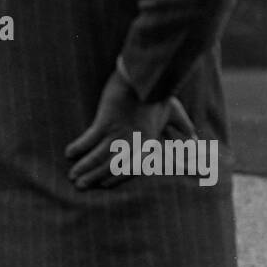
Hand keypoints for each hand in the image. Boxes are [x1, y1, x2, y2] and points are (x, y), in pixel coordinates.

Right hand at [65, 69, 195, 189]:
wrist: (145, 80)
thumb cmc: (160, 95)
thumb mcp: (175, 113)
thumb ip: (184, 127)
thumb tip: (197, 138)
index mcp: (148, 144)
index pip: (132, 168)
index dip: (116, 178)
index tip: (105, 185)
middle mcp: (134, 144)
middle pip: (112, 165)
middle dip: (95, 177)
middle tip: (80, 187)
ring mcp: (119, 133)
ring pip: (99, 156)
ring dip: (85, 167)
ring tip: (72, 176)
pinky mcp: (107, 121)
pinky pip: (90, 138)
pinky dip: (80, 146)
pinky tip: (69, 153)